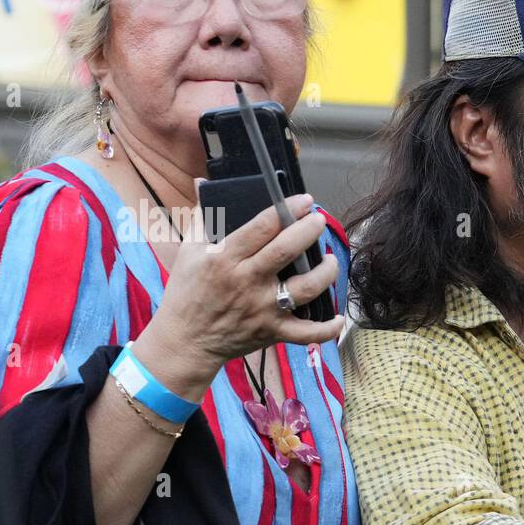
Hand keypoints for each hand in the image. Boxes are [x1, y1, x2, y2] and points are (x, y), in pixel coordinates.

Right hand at [146, 192, 344, 383]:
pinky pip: (307, 332)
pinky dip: (327, 328)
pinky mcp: (272, 331)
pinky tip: (338, 317)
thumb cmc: (188, 292)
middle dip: (309, 231)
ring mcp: (263, 308)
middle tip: (319, 220)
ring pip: (306, 288)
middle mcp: (247, 282)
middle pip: (286, 251)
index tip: (304, 200)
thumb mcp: (189, 251)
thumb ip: (203, 217)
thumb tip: (203, 184)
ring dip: (326, 272)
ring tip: (330, 260)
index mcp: (225, 258)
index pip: (261, 227)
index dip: (287, 209)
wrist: (185, 340)